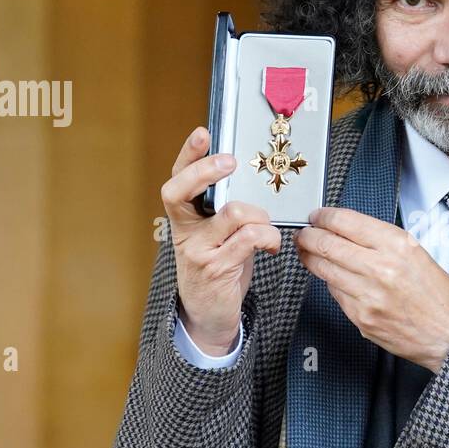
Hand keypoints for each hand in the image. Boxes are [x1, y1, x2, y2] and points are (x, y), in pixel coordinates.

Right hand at [161, 126, 281, 353]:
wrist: (210, 314)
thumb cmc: (220, 265)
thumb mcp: (217, 234)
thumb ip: (225, 209)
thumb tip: (253, 179)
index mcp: (185, 219)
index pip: (177, 180)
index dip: (188, 155)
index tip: (203, 133)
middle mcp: (185, 232)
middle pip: (185, 190)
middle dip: (209, 171)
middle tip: (231, 163)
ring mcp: (199, 250)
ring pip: (233, 212)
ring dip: (260, 216)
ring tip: (266, 229)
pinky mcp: (217, 268)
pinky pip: (249, 238)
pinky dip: (268, 237)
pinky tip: (271, 246)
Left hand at [295, 206, 448, 373]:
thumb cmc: (437, 295)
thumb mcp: (416, 252)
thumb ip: (381, 240)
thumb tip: (345, 230)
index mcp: (397, 245)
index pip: (345, 222)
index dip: (323, 217)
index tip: (316, 217)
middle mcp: (381, 268)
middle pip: (326, 244)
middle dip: (308, 237)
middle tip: (303, 235)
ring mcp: (368, 295)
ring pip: (323, 270)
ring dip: (311, 259)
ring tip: (309, 254)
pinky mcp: (361, 318)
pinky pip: (335, 294)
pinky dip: (331, 284)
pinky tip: (335, 279)